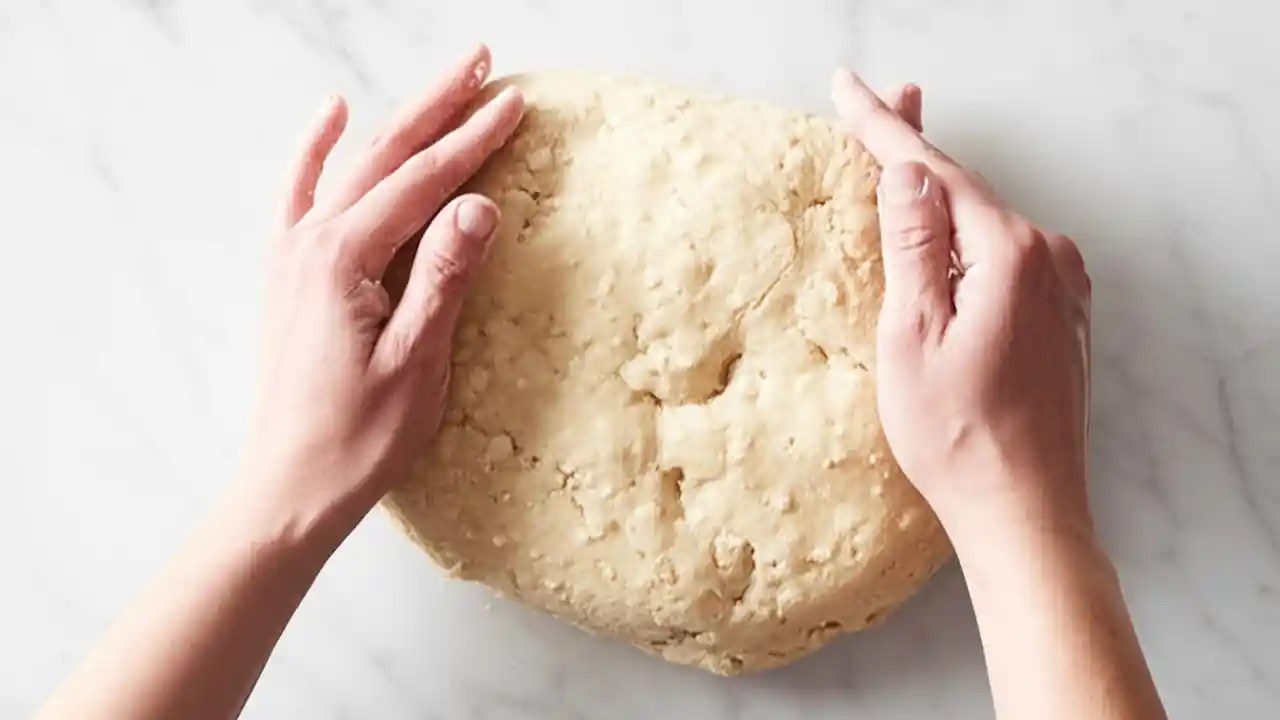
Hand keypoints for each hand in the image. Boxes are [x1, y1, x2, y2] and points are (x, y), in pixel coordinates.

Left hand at [238, 45, 523, 548]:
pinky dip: (315, 150)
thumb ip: (444, 278)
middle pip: (387, 156)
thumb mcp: (416, 363)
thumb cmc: (358, 439)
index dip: (473, 142)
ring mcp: (294, 255)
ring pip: (354, 167)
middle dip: (440, 107)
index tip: (516, 104)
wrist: (289, 487)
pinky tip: (329, 115)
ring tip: (441, 84)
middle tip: (485, 64)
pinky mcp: (288, 274)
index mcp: (345, 260)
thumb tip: (479, 204)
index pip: (424, 183)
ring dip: (399, 121)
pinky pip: (300, 193)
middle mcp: (312, 242)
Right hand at [832, 71, 1091, 542]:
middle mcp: (1046, 257)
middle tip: (877, 95)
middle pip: (964, 186)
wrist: (1025, 509)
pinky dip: (967, 229)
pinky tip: (948, 227)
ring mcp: (1062, 286)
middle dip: (914, 143)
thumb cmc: (958, 437)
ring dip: (940, 188)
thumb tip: (908, 174)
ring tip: (903, 148)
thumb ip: (913, 247)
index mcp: (1007, 255)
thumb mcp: (912, 336)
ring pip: (984, 218)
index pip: (932, 173)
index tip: (846, 90)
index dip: (883, 129)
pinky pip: (1005, 251)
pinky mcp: (1061, 314)